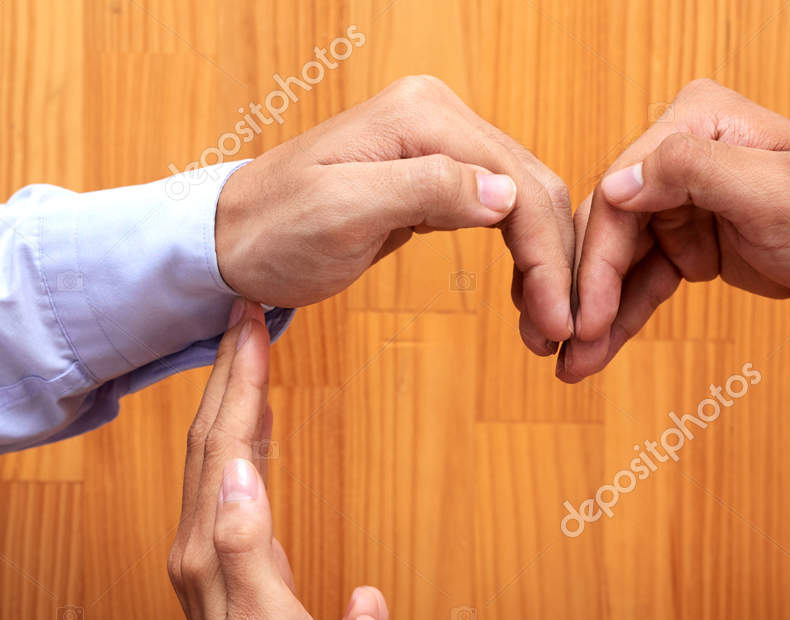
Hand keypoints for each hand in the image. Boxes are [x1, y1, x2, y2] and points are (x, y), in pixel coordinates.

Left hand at [163, 300, 346, 619]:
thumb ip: (252, 549)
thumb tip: (240, 470)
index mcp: (210, 551)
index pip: (221, 442)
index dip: (239, 378)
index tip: (253, 317)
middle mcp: (198, 546)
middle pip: (209, 439)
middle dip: (228, 371)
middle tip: (249, 310)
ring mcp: (210, 559)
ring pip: (215, 458)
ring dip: (232, 400)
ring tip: (251, 351)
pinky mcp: (229, 571)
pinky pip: (230, 485)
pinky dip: (242, 440)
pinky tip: (256, 432)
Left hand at [215, 74, 574, 353]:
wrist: (230, 238)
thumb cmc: (272, 230)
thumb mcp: (342, 212)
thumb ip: (424, 191)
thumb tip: (503, 194)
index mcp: (423, 115)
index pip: (517, 183)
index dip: (548, 256)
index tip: (557, 320)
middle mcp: (438, 116)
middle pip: (534, 188)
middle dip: (557, 263)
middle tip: (558, 333)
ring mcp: (438, 144)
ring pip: (526, 202)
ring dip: (547, 264)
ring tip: (545, 327)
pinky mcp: (434, 176)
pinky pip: (501, 212)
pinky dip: (522, 256)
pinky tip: (524, 298)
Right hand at [559, 79, 789, 383]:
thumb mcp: (773, 193)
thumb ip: (692, 174)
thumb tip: (614, 185)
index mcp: (696, 121)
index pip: (621, 192)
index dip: (595, 260)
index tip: (581, 318)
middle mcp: (683, 151)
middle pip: (612, 226)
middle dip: (586, 292)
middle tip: (559, 350)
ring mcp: (687, 197)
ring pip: (622, 259)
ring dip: (597, 314)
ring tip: (571, 366)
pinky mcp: (697, 239)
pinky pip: (647, 279)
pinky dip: (624, 315)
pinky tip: (598, 351)